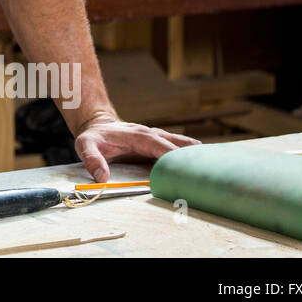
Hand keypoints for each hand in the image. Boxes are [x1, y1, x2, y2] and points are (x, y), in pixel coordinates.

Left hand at [75, 116, 200, 181]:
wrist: (98, 125)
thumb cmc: (94, 137)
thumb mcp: (85, 145)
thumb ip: (92, 160)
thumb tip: (102, 177)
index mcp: (139, 135)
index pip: (162, 146)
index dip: (175, 157)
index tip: (189, 169)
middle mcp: (152, 135)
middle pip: (179, 145)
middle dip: (194, 158)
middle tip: (212, 172)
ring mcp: (158, 138)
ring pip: (184, 145)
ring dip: (197, 156)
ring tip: (216, 169)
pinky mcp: (160, 144)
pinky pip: (180, 148)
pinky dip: (192, 156)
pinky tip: (207, 166)